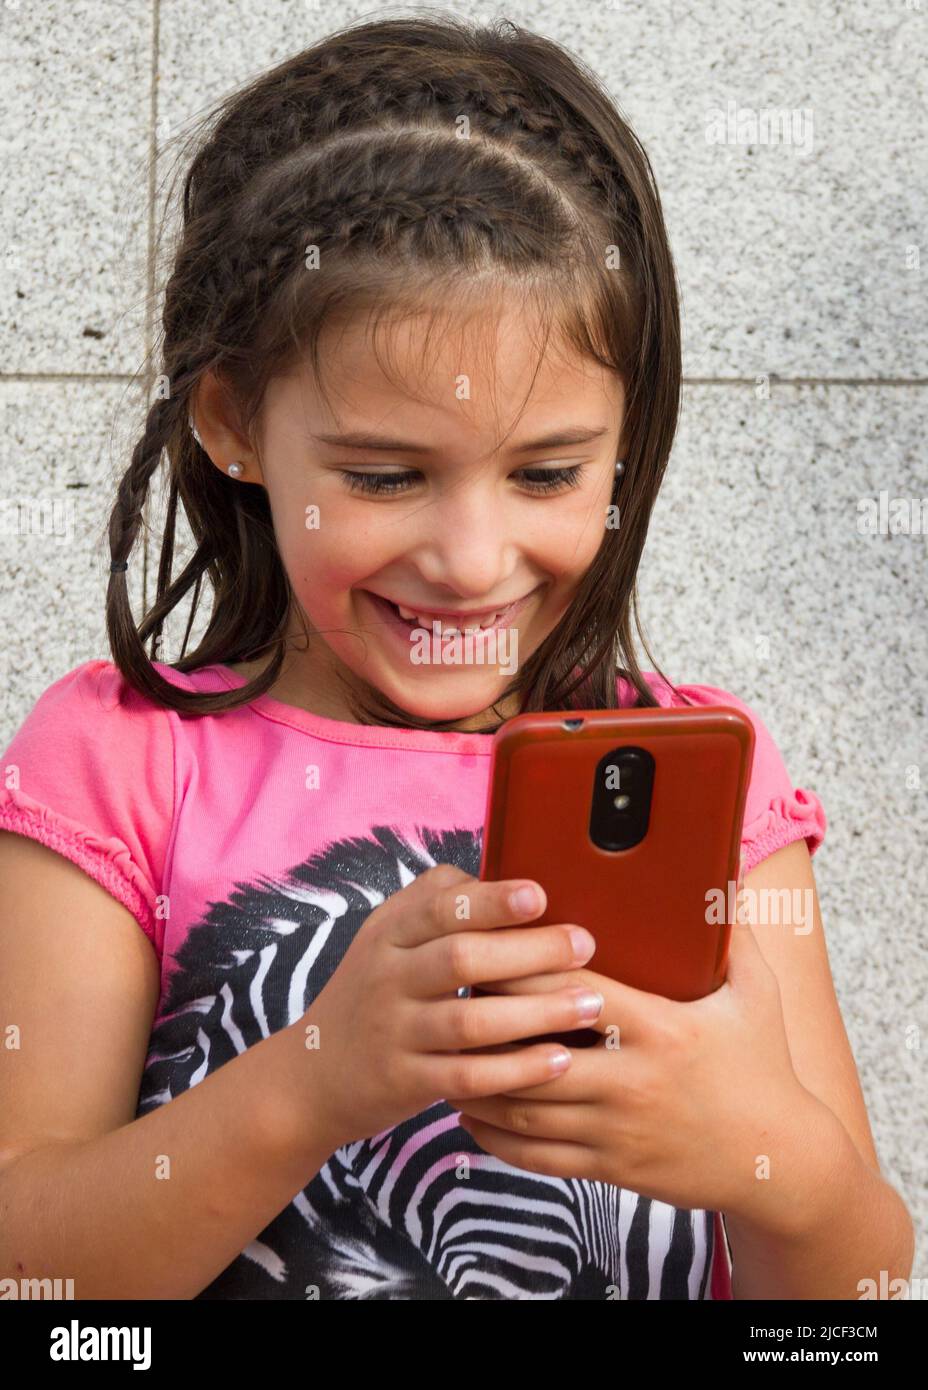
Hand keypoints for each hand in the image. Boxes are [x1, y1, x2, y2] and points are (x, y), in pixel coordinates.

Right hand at [298, 866, 601, 1149]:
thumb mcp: (384, 937)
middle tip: (585, 945)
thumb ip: (433, 902)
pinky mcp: (406, 1082)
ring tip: (590, 1003)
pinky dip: (516, 1070)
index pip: (440, 908)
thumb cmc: (371, 994)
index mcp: (388, 934)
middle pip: (462, 958)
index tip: (540, 896)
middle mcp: (388, 979)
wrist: (312, 1074)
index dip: (491, 901)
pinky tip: (558, 1061)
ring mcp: (395, 1033)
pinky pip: (467, 1077)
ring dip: (536, 1012)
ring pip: (470, 1021)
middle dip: (529, 951)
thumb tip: (495, 876)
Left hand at [450, 909, 817, 1220]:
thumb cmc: (764, 1066)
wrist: (779, 1161)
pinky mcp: (610, 1167)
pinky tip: (471, 1113)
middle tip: (454, 997)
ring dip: (478, 1079)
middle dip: (487, 1024)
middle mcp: (630, 1078)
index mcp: (658, 1026)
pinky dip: (495, 1136)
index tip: (492, 947)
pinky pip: (536, 1154)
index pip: (571, 989)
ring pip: (523, 1105)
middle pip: (532, 1047)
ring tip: (447, 1051)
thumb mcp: (758, 994)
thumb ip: (736, 934)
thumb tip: (729, 873)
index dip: (524, 968)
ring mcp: (616, 1128)